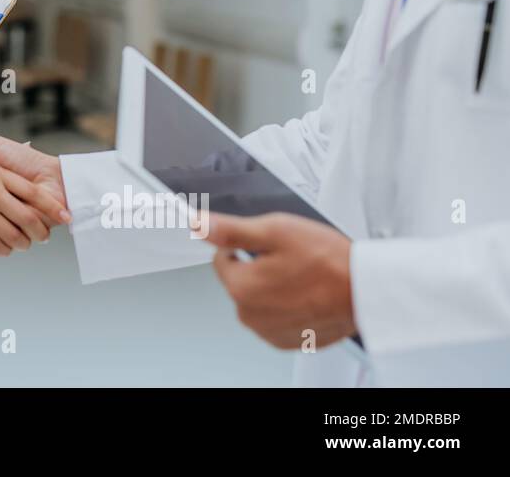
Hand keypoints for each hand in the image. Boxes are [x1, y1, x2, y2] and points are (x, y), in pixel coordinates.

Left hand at [199, 212, 356, 349]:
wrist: (367, 291)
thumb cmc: (327, 261)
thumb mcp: (274, 230)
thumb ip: (230, 229)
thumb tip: (198, 223)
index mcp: (241, 288)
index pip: (223, 257)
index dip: (245, 245)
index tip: (269, 244)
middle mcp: (250, 315)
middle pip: (241, 279)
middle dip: (259, 266)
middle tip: (291, 259)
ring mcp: (270, 331)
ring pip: (259, 298)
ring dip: (274, 286)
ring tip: (303, 276)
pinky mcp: (290, 340)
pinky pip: (277, 316)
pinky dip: (288, 306)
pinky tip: (308, 294)